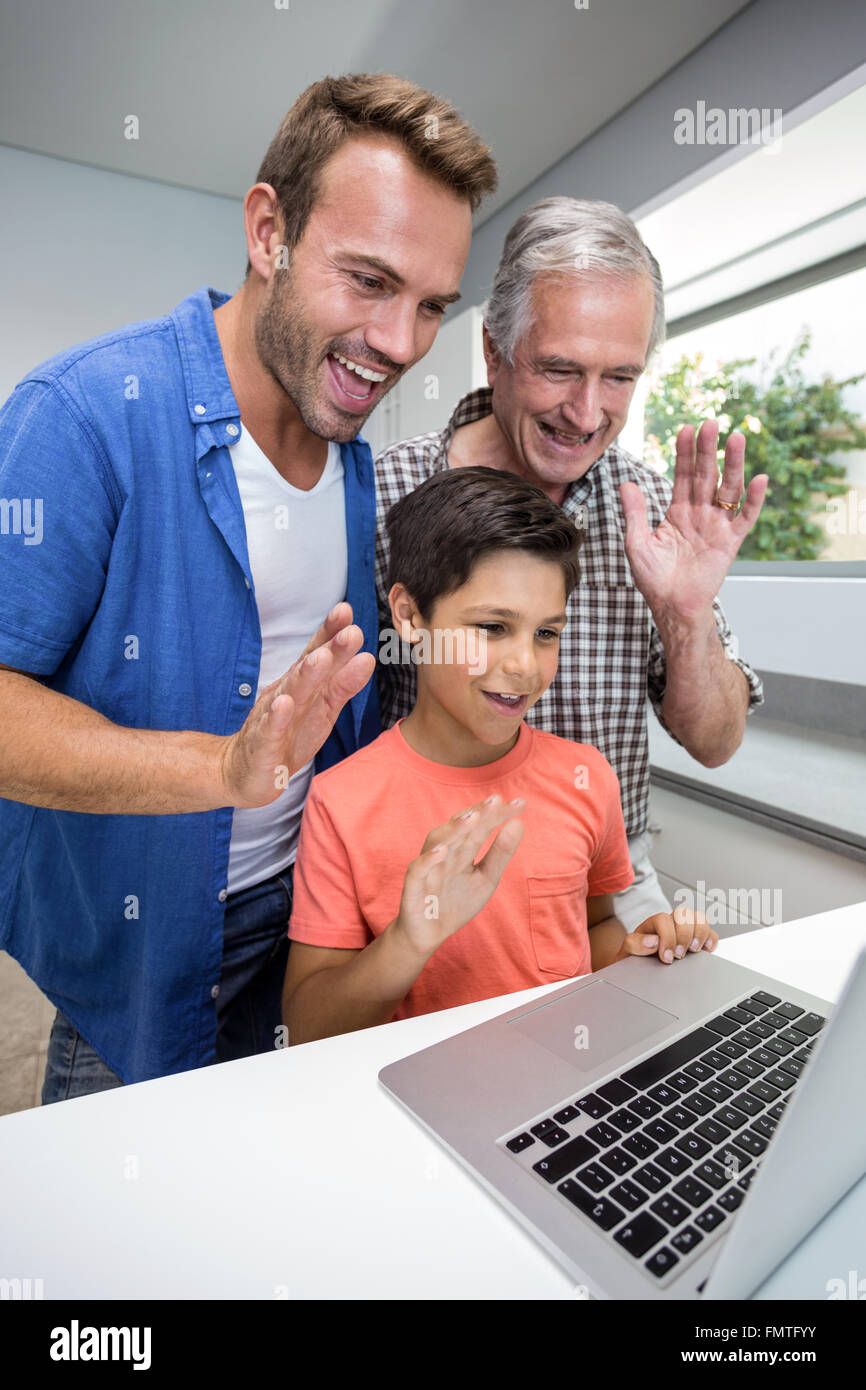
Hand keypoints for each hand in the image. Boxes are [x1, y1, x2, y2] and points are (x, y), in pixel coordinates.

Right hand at [219, 602, 374, 807]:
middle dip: (330, 649)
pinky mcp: (264, 743)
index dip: (331, 633)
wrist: (246, 771)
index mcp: (304, 685)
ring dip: (305, 675)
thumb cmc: (288, 734)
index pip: (317, 653)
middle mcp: (288, 694)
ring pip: (291, 693)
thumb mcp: (321, 708)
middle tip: (351, 632)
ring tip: (321, 659)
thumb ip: (342, 683)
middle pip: (308, 668)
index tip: (346, 611)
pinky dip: (277, 716)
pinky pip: (270, 728)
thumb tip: (368, 657)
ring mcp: (273, 717)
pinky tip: (283, 704)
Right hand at [392, 794, 524, 960]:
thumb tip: (520, 823)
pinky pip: (418, 870)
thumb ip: (501, 852)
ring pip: (436, 842)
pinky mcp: (413, 888)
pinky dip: (428, 859)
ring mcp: (428, 868)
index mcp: (462, 850)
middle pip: (459, 829)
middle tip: (496, 800)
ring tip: (473, 817)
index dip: (498, 815)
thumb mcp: (486, 879)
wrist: (428, 935)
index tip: (520, 803)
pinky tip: (443, 851)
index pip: (480, 827)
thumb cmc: (456, 903)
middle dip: (477, 813)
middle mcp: (444, 853)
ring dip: (453, 829)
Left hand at [614, 906, 717, 964]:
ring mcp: (685, 930)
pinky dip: (711, 939)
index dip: (667, 937)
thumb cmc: (633, 958)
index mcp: (652, 924)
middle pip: (683, 913)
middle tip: (679, 955)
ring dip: (699, 934)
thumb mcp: (626, 952)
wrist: (636, 967)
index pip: (662, 919)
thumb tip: (652, 941)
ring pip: (698, 918)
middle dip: (683, 936)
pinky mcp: (697, 940)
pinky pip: (710, 932)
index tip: (666, 957)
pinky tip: (706, 950)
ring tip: (693, 950)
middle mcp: (670, 923)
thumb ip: (634, 944)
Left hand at [620, 420, 767, 624]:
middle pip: (706, 475)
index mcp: (677, 512)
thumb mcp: (637, 543)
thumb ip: (635, 514)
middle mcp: (699, 514)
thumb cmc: (654, 579)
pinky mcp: (730, 542)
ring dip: (733, 465)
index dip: (684, 453)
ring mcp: (716, 526)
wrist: (672, 607)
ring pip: (727, 489)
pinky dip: (754, 500)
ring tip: (736, 439)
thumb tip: (625, 483)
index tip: (686, 429)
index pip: (682, 475)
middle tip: (711, 422)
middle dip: (708, 450)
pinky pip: (745, 518)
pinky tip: (760, 479)